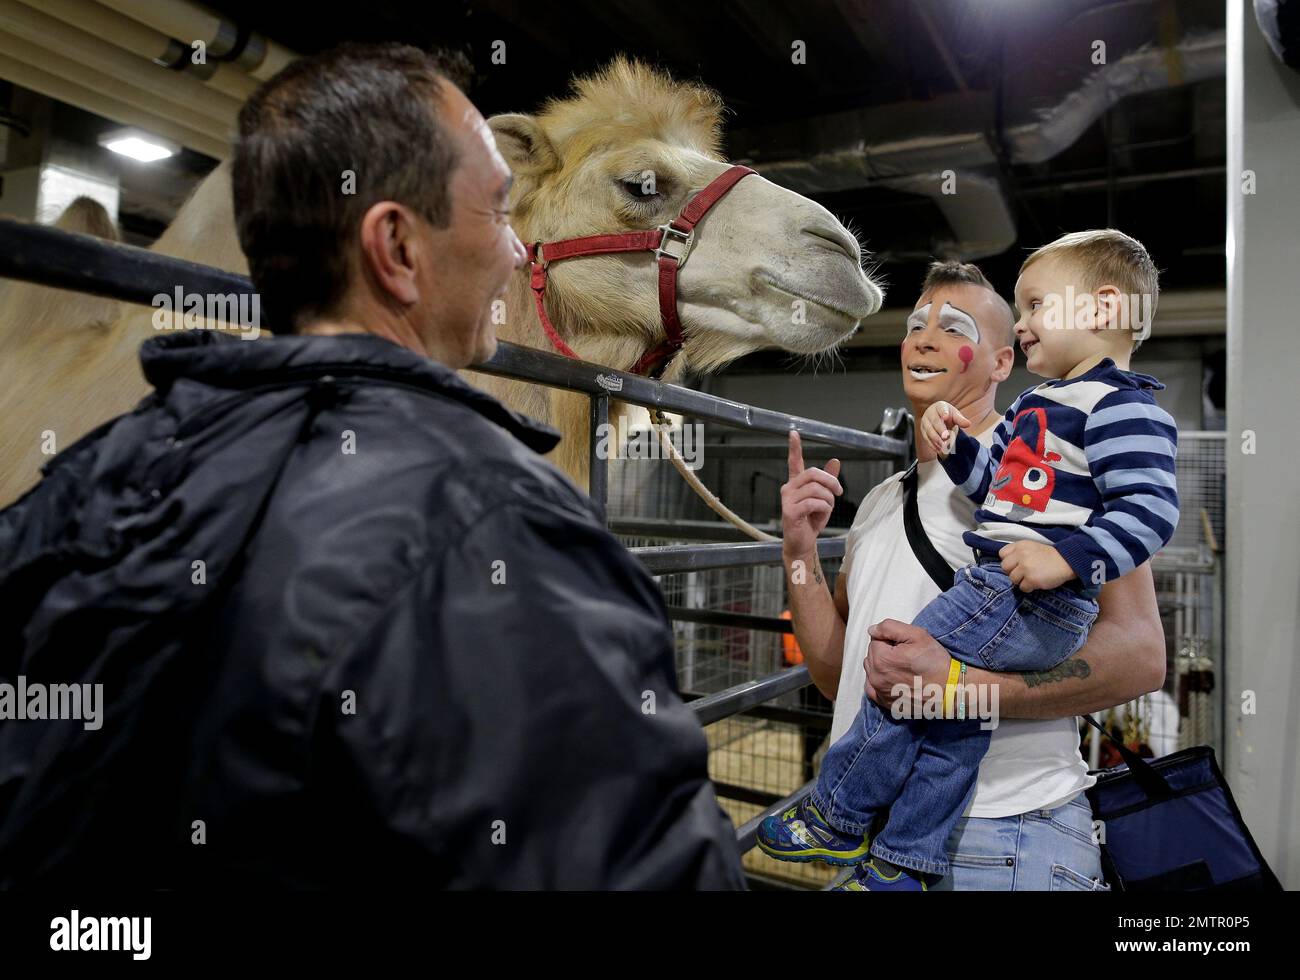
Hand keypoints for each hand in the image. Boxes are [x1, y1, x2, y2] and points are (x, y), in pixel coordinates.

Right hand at [781, 430, 842, 558]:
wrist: (803, 543)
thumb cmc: (811, 521)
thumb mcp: (824, 499)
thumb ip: (828, 481)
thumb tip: (835, 461)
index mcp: (796, 484)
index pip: (794, 462)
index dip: (794, 447)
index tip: (793, 433)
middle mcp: (789, 488)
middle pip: (813, 473)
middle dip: (831, 481)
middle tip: (839, 492)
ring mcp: (787, 499)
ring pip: (816, 489)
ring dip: (828, 500)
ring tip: (826, 510)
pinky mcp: (790, 511)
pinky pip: (813, 502)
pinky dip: (823, 509)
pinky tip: (819, 517)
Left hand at [863, 619, 950, 712]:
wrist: (949, 690)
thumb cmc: (935, 662)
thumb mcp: (917, 635)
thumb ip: (890, 628)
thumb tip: (872, 630)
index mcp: (881, 659)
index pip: (876, 639)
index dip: (891, 640)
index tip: (906, 646)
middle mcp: (876, 677)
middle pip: (872, 654)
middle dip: (885, 652)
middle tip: (906, 656)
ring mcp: (879, 691)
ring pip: (871, 669)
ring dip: (882, 665)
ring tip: (902, 668)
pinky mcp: (884, 702)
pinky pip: (872, 687)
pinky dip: (879, 681)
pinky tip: (893, 679)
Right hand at [919, 401, 969, 458]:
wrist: (938, 417)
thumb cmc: (947, 415)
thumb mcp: (955, 415)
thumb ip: (960, 419)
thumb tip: (968, 424)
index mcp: (939, 407)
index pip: (941, 409)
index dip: (944, 412)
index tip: (946, 417)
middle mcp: (929, 414)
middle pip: (935, 422)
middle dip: (941, 430)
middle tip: (947, 438)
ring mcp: (925, 423)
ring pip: (929, 432)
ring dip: (937, 439)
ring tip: (944, 446)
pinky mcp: (923, 431)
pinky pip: (927, 438)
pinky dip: (933, 444)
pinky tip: (939, 449)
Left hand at [999, 540, 1075, 591]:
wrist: (1067, 561)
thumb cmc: (1048, 556)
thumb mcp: (1031, 547)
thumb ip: (1018, 552)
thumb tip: (1008, 564)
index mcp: (1020, 546)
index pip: (1002, 554)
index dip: (1009, 560)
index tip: (1017, 563)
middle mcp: (1021, 555)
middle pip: (1005, 567)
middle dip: (1012, 571)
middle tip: (1024, 572)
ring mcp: (1026, 568)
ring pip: (1012, 579)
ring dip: (1021, 580)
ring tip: (1032, 577)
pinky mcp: (1031, 579)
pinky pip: (1022, 588)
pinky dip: (1029, 587)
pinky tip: (1037, 582)